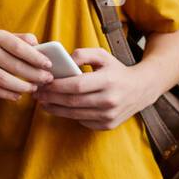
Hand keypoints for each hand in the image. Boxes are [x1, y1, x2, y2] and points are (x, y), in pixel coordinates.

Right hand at [0, 30, 53, 101]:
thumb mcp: (2, 37)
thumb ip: (21, 39)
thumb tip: (39, 46)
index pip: (19, 48)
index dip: (36, 57)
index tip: (48, 65)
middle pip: (14, 66)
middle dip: (34, 75)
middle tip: (46, 80)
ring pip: (4, 80)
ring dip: (22, 86)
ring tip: (33, 88)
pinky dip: (8, 94)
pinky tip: (18, 95)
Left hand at [35, 47, 153, 129]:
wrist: (142, 88)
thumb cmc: (116, 70)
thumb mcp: (103, 56)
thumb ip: (83, 54)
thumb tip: (64, 61)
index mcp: (109, 81)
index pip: (76, 85)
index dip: (57, 86)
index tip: (43, 83)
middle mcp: (110, 100)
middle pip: (72, 101)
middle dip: (50, 98)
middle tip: (37, 94)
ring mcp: (110, 115)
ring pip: (74, 114)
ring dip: (55, 109)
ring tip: (43, 102)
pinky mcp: (108, 125)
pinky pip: (82, 121)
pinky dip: (69, 115)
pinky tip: (61, 108)